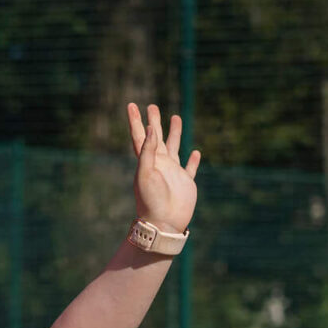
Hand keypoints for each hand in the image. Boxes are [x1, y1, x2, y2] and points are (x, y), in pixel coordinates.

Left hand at [126, 103, 201, 235]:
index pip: (139, 136)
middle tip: (153, 106)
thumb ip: (147, 150)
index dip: (136, 120)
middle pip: (156, 137)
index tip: (132, 105)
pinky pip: (190, 168)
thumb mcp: (145, 172)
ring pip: (174, 147)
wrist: (163, 223)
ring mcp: (172, 172)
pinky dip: (193, 160)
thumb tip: (150, 128)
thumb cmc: (151, 199)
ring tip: (176, 117)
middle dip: (154, 121)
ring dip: (174, 133)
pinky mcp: (185, 182)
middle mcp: (159, 163)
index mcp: (147, 161)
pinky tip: (195, 152)